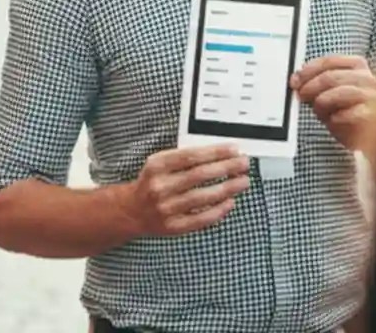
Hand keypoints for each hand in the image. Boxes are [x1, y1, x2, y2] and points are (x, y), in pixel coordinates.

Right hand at [117, 144, 249, 236]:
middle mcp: (160, 187)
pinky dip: (218, 210)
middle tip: (243, 164)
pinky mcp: (173, 226)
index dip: (215, 152)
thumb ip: (184, 158)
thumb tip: (219, 155)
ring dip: (227, 188)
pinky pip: (200, 219)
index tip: (234, 149)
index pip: (191, 156)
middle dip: (226, 168)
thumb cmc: (151, 183)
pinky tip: (230, 202)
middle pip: (199, 175)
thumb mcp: (160, 164)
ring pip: (202, 197)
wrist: (131, 211)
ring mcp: (166, 208)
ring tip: (243, 181)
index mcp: (156, 166)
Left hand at [292, 55, 375, 150]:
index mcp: (356, 66)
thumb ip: (314, 83)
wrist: (360, 135)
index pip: (329, 61)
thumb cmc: (343, 111)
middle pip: (332, 76)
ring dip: (323, 101)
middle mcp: (366, 78)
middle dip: (311, 86)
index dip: (309, 70)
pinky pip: (351, 113)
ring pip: (341, 93)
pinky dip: (337, 117)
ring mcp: (372, 96)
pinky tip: (333, 120)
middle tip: (301, 95)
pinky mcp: (373, 115)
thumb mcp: (327, 92)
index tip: (295, 81)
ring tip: (318, 110)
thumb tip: (296, 80)